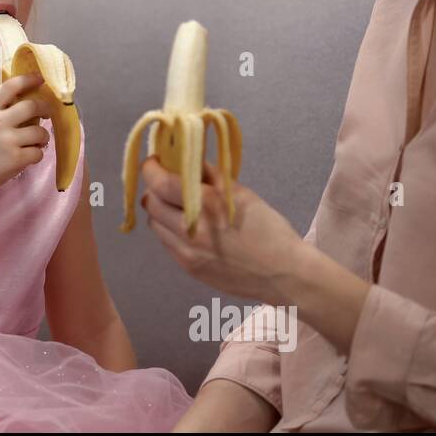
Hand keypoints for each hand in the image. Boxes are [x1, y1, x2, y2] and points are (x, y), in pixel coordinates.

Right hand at [0, 72, 51, 191]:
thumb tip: (26, 103)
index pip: (10, 87)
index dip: (28, 80)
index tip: (40, 79)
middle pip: (32, 106)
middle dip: (45, 109)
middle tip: (47, 114)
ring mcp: (8, 140)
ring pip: (40, 132)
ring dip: (43, 136)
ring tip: (37, 141)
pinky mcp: (16, 159)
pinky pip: (38, 153)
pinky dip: (37, 155)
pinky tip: (28, 157)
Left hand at [139, 156, 302, 302]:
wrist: (283, 274)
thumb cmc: (269, 230)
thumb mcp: (242, 194)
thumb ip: (210, 176)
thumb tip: (188, 160)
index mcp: (206, 206)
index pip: (160, 183)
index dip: (151, 169)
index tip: (154, 162)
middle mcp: (190, 230)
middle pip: (151, 203)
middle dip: (155, 189)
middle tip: (167, 182)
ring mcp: (187, 253)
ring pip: (155, 224)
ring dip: (161, 211)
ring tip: (179, 206)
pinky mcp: (188, 268)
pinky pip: (167, 243)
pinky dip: (170, 230)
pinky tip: (189, 228)